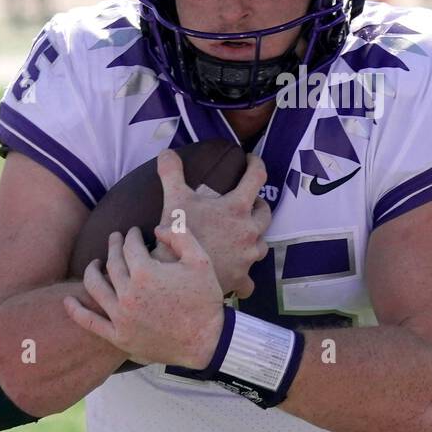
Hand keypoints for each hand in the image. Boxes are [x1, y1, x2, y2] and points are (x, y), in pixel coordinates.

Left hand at [64, 226, 224, 369]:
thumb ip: (180, 236)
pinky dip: (75, 310)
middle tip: (115, 238)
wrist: (207, 341)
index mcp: (146, 273)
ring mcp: (120, 316)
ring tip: (95, 263)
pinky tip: (68, 301)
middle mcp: (128, 293)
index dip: (131, 235)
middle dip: (113, 246)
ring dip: (92, 270)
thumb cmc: (205, 300)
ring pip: (95, 287)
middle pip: (112, 262)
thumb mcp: (201, 261)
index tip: (134, 231)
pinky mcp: (118, 336)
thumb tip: (157, 227)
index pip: (130, 246)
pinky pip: (89, 322)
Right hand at [156, 149, 268, 298]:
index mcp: (237, 208)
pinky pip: (250, 279)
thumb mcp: (174, 200)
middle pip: (265, 212)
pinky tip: (236, 273)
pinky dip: (245, 275)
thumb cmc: (177, 235)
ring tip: (240, 236)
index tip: (250, 160)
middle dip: (257, 205)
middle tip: (246, 202)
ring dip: (254, 237)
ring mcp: (248, 257)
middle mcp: (249, 231)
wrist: (176, 276)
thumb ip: (172, 173)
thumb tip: (166, 152)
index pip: (257, 177)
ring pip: (262, 244)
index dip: (256, 164)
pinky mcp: (241, 278)